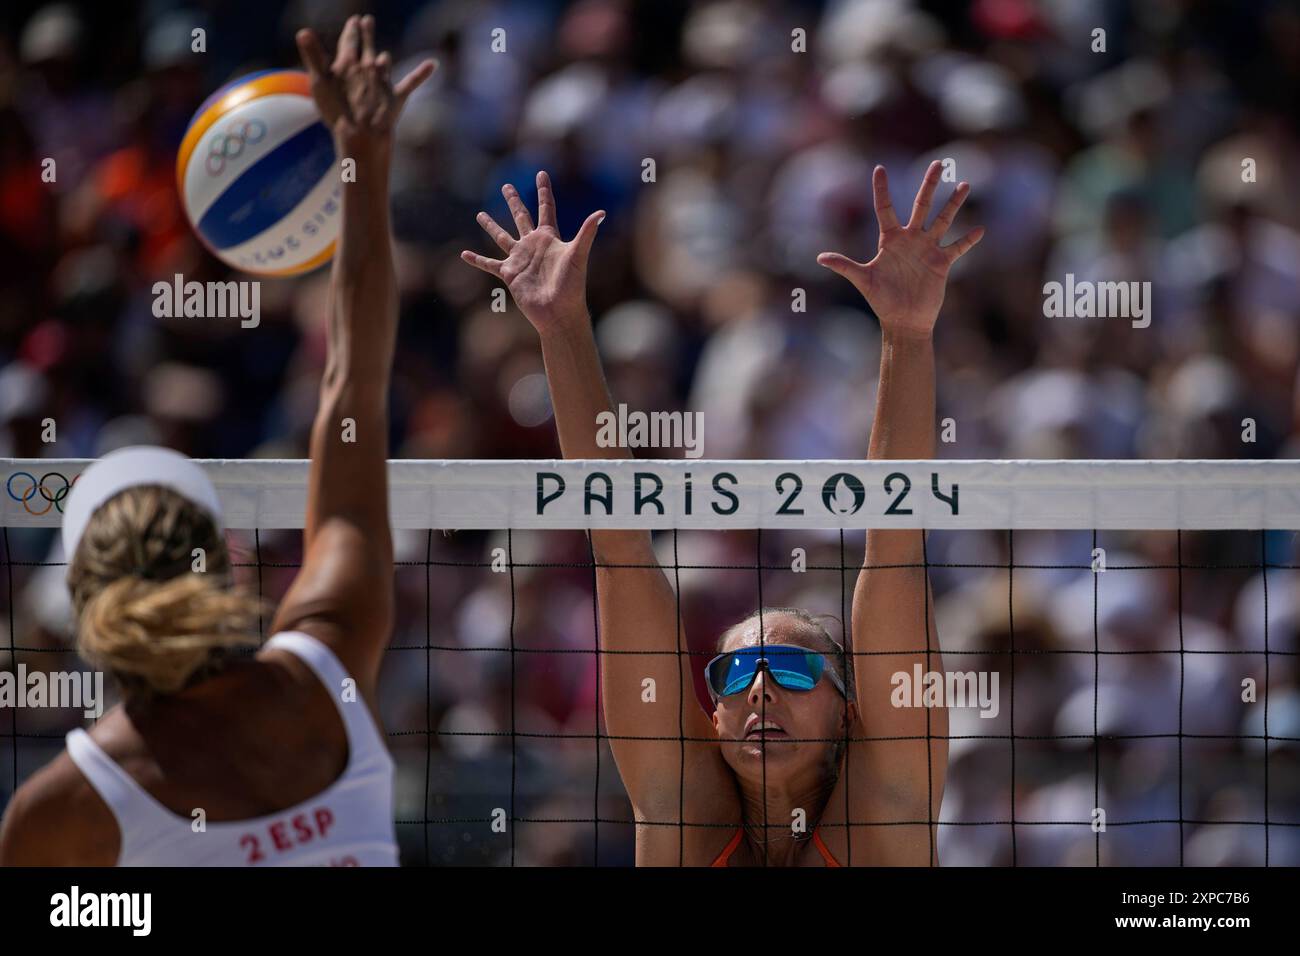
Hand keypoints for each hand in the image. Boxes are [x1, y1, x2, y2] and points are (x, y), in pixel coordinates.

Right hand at [295, 15, 434, 151]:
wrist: (362, 134)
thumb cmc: (337, 111)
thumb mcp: (319, 83)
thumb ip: (313, 56)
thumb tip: (302, 31)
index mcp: (349, 63)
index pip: (349, 41)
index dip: (351, 30)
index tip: (353, 20)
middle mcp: (368, 68)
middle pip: (366, 47)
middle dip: (366, 34)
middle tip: (366, 20)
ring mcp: (383, 83)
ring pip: (383, 65)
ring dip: (383, 59)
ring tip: (383, 55)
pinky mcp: (396, 97)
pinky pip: (412, 82)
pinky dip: (423, 73)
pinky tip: (434, 64)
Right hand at [461, 171, 604, 332]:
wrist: (559, 312)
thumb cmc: (572, 286)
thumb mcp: (578, 256)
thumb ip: (587, 233)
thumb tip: (601, 213)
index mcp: (549, 238)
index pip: (546, 208)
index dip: (543, 191)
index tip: (541, 173)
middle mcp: (533, 245)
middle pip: (521, 217)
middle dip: (514, 201)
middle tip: (506, 186)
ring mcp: (520, 259)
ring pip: (502, 237)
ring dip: (491, 226)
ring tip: (480, 214)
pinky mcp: (510, 274)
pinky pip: (490, 264)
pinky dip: (477, 260)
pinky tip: (464, 254)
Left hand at [818, 161, 983, 336]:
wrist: (903, 321)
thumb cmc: (882, 301)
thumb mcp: (863, 280)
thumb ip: (844, 266)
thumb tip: (819, 258)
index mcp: (890, 240)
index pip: (886, 208)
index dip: (882, 189)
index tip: (879, 168)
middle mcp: (910, 239)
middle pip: (921, 205)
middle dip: (929, 184)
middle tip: (938, 163)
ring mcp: (927, 249)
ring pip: (943, 220)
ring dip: (954, 204)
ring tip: (965, 185)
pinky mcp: (941, 263)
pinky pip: (957, 247)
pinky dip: (968, 240)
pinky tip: (980, 229)